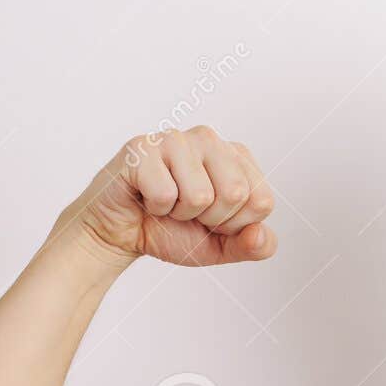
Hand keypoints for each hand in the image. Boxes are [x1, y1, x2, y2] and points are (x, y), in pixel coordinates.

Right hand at [53, 125, 276, 268]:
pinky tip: (146, 197)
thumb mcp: (222, 246)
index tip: (213, 219)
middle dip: (211, 219)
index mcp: (236, 158)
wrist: (123, 234)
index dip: (236, 224)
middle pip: (236, 193)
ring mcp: (176, 138)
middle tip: (187, 211)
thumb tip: (260, 236)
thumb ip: (253, 246)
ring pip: (201, 195)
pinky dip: (155, 208)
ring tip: (167, 203)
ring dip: (181, 213)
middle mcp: (210, 139)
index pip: (262, 200)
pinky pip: (165, 194)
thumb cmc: (173, 231)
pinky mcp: (142, 148)